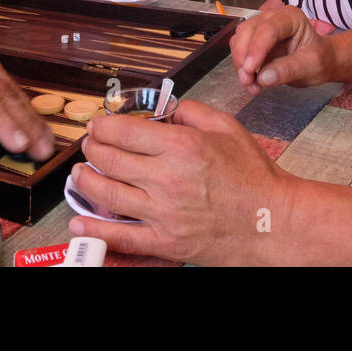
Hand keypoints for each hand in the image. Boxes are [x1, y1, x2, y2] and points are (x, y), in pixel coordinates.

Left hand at [67, 101, 291, 264]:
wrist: (272, 221)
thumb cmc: (254, 177)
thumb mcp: (227, 128)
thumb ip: (191, 112)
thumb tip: (164, 109)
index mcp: (182, 147)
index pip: (124, 132)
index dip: (103, 126)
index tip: (97, 125)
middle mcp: (167, 178)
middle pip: (109, 159)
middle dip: (91, 149)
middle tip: (88, 145)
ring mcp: (164, 213)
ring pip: (107, 194)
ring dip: (86, 181)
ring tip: (80, 174)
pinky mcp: (166, 241)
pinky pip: (121, 237)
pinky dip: (94, 230)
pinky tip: (79, 222)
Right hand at [231, 5, 339, 94]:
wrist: (320, 62)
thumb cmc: (320, 58)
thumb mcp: (312, 65)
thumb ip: (289, 69)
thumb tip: (264, 76)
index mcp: (291, 18)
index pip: (268, 29)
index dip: (257, 48)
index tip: (251, 68)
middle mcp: (273, 19)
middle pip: (248, 32)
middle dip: (244, 57)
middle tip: (248, 80)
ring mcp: (261, 29)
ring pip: (239, 40)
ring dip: (240, 64)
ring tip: (251, 84)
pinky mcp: (254, 42)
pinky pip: (240, 52)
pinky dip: (241, 68)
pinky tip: (252, 81)